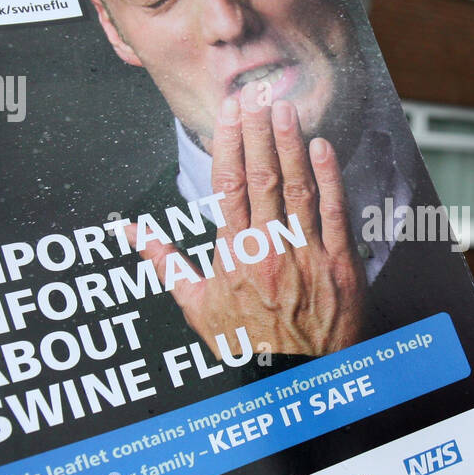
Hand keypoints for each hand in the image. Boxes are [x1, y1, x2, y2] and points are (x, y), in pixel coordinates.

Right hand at [138, 90, 364, 356]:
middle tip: (260, 94)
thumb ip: (167, 264)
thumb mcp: (198, 307)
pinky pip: (335, 213)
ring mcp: (306, 254)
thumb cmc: (246, 344)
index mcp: (232, 254)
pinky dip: (330, 178)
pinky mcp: (340, 265)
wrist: (295, 380)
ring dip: (291, 145)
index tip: (232, 112)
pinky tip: (323, 148)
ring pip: (297, 189)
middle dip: (260, 132)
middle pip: (261, 178)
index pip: (227, 185)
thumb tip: (134, 233)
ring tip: (287, 109)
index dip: (230, 143)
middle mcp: (267, 248)